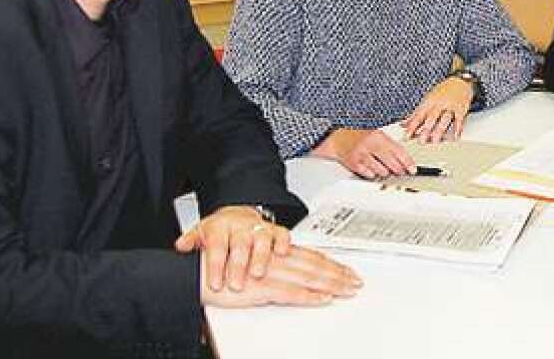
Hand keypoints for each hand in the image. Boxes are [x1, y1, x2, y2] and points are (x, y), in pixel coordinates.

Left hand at [175, 205, 290, 292]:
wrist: (236, 216)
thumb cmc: (219, 232)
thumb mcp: (200, 234)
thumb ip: (191, 241)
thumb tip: (181, 246)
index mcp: (219, 227)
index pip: (217, 246)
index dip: (216, 266)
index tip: (215, 284)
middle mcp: (240, 226)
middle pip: (239, 244)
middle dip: (238, 266)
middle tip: (236, 285)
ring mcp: (258, 227)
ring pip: (261, 239)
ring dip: (261, 257)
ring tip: (257, 274)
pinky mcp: (274, 230)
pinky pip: (282, 234)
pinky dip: (283, 243)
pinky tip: (282, 254)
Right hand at [200, 244, 361, 307]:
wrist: (196, 273)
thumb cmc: (223, 271)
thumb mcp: (254, 266)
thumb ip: (274, 271)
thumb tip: (294, 279)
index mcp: (276, 254)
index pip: (312, 256)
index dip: (333, 263)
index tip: (349, 270)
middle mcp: (277, 260)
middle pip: (315, 265)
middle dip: (339, 273)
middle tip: (357, 281)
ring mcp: (270, 274)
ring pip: (308, 277)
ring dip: (331, 283)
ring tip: (348, 288)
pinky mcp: (260, 289)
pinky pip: (290, 293)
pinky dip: (309, 296)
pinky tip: (323, 298)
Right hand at [313, 127, 415, 177]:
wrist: (336, 137)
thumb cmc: (358, 135)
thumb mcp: (376, 134)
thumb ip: (390, 144)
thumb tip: (405, 158)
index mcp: (378, 136)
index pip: (399, 151)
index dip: (408, 162)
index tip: (413, 169)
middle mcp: (370, 145)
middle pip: (392, 164)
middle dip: (398, 169)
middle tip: (399, 170)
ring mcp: (361, 155)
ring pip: (382, 172)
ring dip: (385, 172)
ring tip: (382, 167)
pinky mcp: (353, 164)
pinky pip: (369, 175)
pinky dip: (373, 174)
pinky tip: (371, 169)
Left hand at [402, 77, 472, 141]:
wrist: (460, 82)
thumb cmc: (442, 91)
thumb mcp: (427, 99)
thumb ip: (416, 113)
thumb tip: (403, 124)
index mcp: (429, 101)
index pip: (419, 115)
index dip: (412, 126)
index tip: (407, 136)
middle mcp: (439, 103)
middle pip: (431, 117)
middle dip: (426, 129)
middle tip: (421, 141)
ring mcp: (450, 106)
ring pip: (444, 119)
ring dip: (440, 130)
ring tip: (435, 141)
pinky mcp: (461, 108)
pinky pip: (459, 119)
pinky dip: (457, 128)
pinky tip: (455, 136)